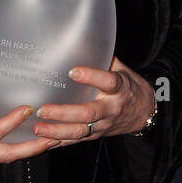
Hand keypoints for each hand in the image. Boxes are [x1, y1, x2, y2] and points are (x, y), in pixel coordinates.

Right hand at [0, 57, 53, 163]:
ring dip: (29, 149)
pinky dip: (19, 146)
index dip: (9, 124)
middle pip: (5, 155)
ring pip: (6, 157)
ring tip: (52, 137)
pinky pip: (1, 152)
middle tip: (53, 135)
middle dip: (31, 148)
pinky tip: (33, 135)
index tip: (27, 110)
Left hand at [31, 56, 154, 144]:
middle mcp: (112, 109)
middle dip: (64, 113)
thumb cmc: (128, 87)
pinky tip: (42, 140)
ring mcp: (103, 125)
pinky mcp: (96, 135)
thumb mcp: (120, 69)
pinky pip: (76, 141)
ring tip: (37, 127)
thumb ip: (102, 59)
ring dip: (57, 131)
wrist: (143, 113)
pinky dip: (58, 142)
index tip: (73, 72)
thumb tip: (81, 40)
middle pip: (89, 113)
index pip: (109, 83)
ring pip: (80, 131)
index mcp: (120, 88)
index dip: (92, 77)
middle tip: (43, 109)